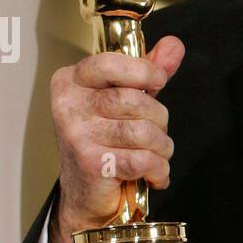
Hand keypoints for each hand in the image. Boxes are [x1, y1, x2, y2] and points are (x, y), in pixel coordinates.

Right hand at [46, 34, 183, 242]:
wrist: (85, 196)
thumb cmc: (103, 143)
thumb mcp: (123, 100)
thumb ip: (147, 72)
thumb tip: (174, 46)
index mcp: (71, 82)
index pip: (109, 64)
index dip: (143, 70)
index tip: (159, 80)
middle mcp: (69, 106)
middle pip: (133, 100)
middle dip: (159, 118)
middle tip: (158, 131)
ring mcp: (77, 135)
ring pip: (142, 131)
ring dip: (162, 146)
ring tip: (158, 154)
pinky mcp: (91, 163)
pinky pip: (142, 159)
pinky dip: (158, 168)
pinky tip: (155, 173)